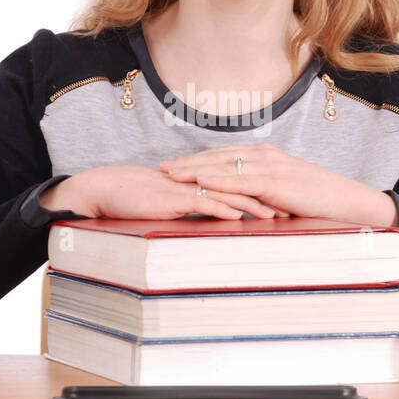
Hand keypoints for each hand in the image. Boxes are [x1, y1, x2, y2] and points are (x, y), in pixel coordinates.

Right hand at [68, 164, 285, 221]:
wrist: (107, 189)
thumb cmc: (137, 198)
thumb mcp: (173, 204)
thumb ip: (194, 207)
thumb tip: (213, 218)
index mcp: (201, 181)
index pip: (238, 185)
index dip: (262, 193)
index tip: (285, 204)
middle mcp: (197, 181)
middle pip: (240, 187)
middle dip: (267, 198)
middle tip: (292, 209)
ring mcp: (187, 188)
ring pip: (226, 194)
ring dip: (253, 205)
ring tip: (275, 216)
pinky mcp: (173, 199)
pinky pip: (201, 203)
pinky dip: (222, 209)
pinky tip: (238, 217)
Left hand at [158, 142, 398, 226]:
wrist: (345, 202)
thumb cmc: (315, 202)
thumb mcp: (282, 195)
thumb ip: (260, 195)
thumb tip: (241, 205)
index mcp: (265, 156)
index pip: (223, 156)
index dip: (197, 160)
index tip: (174, 165)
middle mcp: (265, 155)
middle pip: (218, 157)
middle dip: (188, 163)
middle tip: (162, 168)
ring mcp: (270, 166)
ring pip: (224, 166)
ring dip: (195, 169)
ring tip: (172, 174)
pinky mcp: (275, 181)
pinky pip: (240, 180)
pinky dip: (218, 180)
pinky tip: (200, 182)